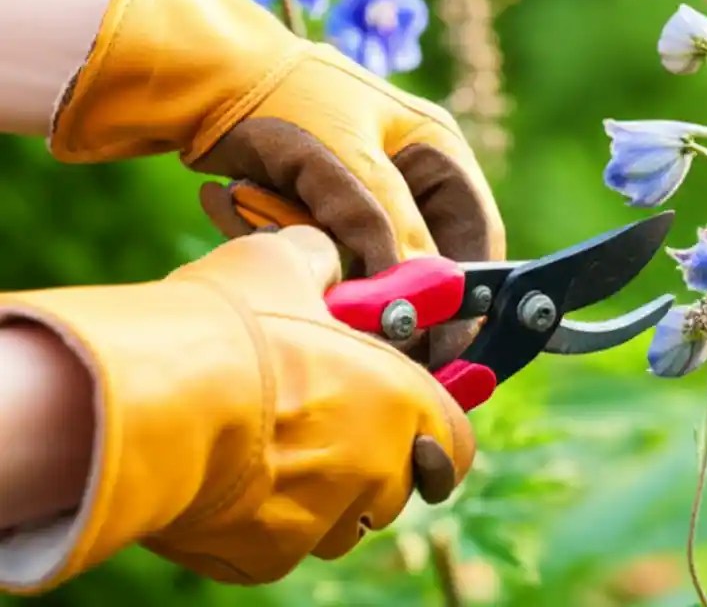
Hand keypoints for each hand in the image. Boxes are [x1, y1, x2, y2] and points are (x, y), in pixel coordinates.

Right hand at [0, 227, 472, 592]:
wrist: (144, 401)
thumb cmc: (228, 327)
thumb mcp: (283, 261)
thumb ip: (323, 263)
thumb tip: (326, 257)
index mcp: (404, 404)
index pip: (455, 438)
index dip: (434, 425)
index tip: (411, 411)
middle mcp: (377, 473)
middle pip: (394, 480)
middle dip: (367, 453)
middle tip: (319, 418)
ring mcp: (322, 523)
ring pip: (339, 518)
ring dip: (319, 490)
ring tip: (266, 444)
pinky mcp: (264, 558)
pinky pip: (277, 543)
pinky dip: (260, 518)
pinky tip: (226, 474)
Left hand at [48, 0, 504, 363]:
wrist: (198, 70)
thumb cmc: (285, 101)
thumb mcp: (347, 164)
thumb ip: (389, 230)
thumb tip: (414, 303)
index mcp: (436, 151)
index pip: (474, 235)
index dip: (463, 295)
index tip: (444, 349)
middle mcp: (409, 174)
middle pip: (416, 258)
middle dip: (377, 283)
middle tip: (353, 323)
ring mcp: (361, 192)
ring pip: (359, 261)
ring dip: (312, 252)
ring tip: (257, 204)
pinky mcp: (313, 206)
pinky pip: (315, 251)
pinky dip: (276, 237)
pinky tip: (232, 197)